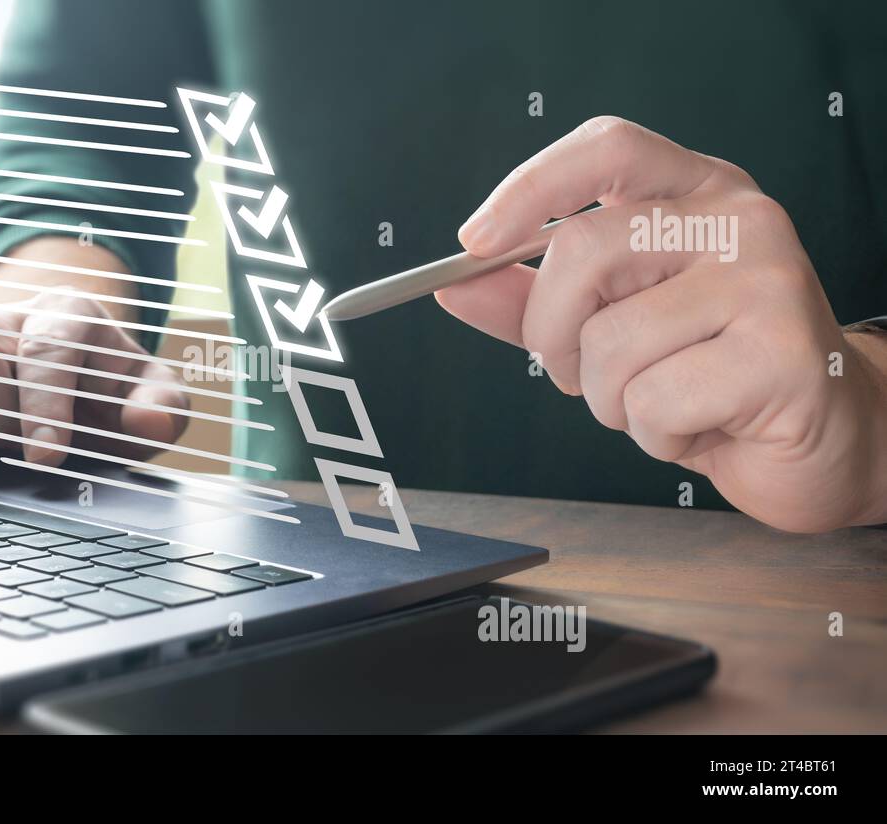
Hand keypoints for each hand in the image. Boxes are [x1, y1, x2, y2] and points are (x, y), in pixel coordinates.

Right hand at [0, 240, 188, 465]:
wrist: (73, 382)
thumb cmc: (113, 395)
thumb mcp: (152, 398)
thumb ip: (163, 408)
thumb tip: (148, 424)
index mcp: (66, 316)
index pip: (43, 348)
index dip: (42, 406)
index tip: (46, 456)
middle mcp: (3, 320)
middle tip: (19, 448)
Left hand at [437, 116, 886, 531]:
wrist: (812, 441)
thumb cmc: (702, 376)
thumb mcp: (605, 327)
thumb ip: (532, 303)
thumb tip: (454, 283)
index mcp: (694, 193)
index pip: (606, 146)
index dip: (529, 187)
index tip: (473, 243)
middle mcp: (739, 218)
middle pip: (583, 251)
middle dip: (549, 333)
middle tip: (574, 371)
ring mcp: (768, 280)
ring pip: (610, 342)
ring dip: (608, 400)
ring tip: (661, 403)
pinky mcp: (784, 354)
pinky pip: (654, 401)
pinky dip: (654, 435)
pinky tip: (700, 427)